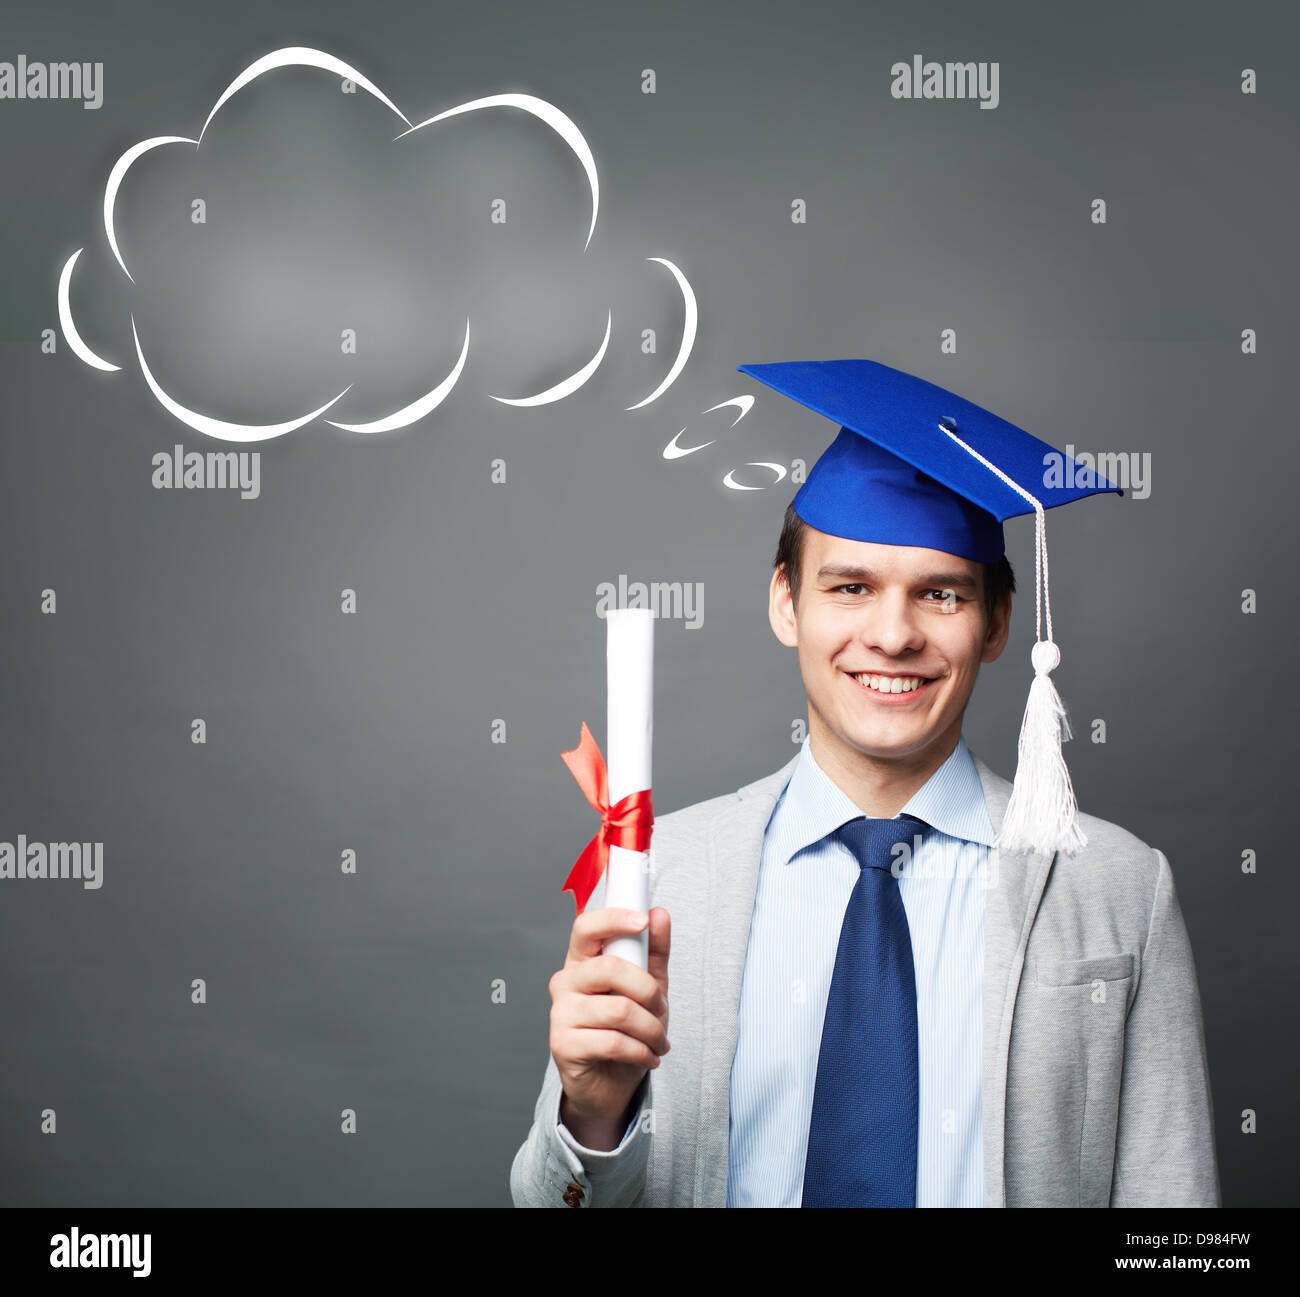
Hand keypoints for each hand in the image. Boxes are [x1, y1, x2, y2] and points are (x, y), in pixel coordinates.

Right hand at [549, 906, 670, 1150]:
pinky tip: (647, 1057)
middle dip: (648, 991)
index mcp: (582, 962)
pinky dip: (640, 1052)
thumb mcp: (648, 988)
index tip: (643, 920)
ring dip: (650, 1029)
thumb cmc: (627, 1031)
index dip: (613, 919)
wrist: (611, 1084)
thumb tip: (660, 914)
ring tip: (658, 1041)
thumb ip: (653, 952)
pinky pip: (613, 1042)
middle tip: (661, 1009)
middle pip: (609, 968)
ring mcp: (560, 1013)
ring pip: (618, 1010)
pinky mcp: (562, 1045)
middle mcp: (565, 982)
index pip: (586, 927)